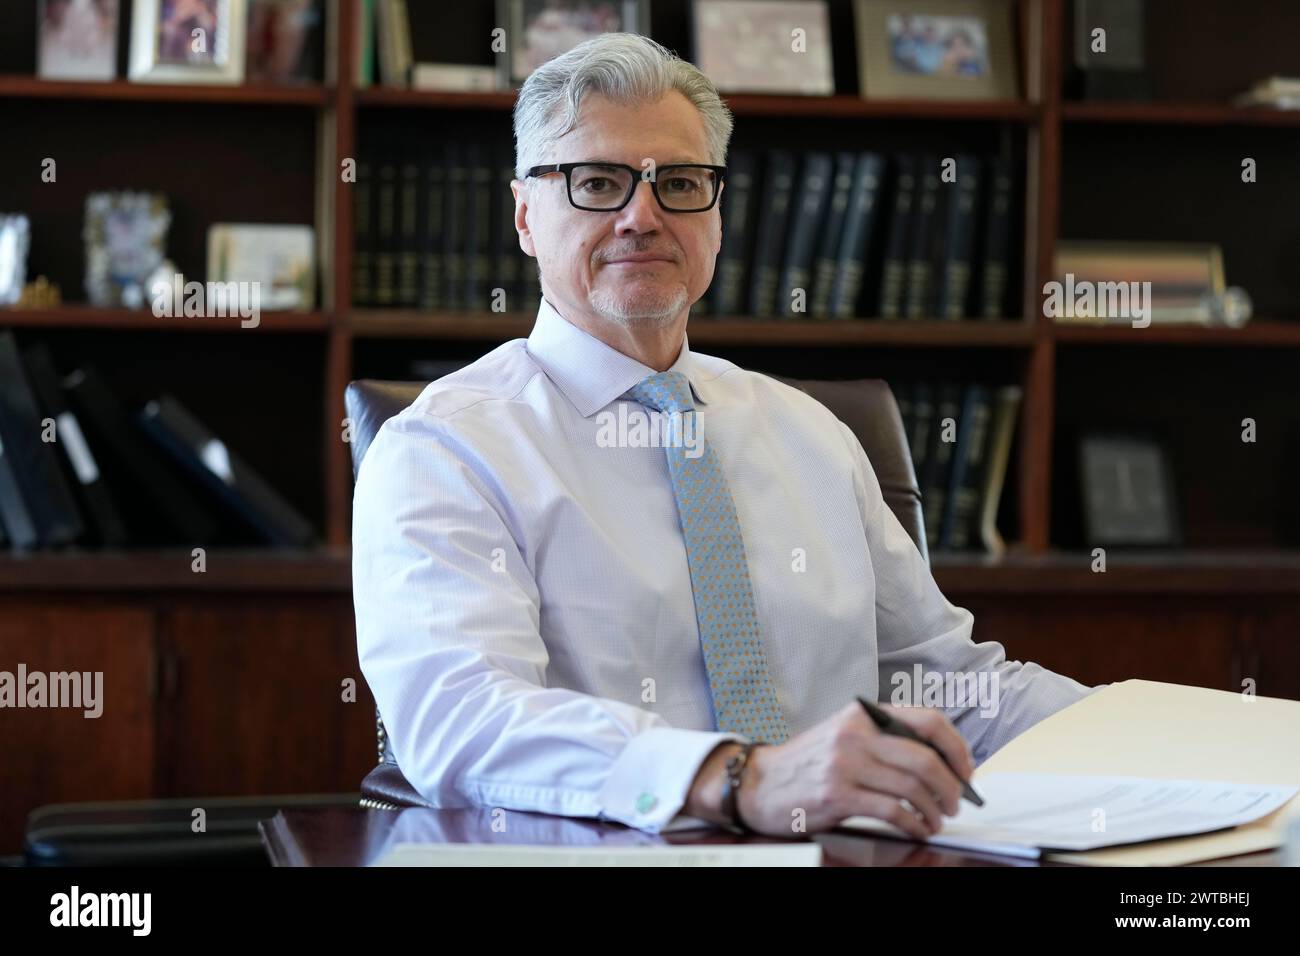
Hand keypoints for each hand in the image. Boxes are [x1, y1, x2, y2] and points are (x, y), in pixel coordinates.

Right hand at [736, 701, 973, 838]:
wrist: (759, 782)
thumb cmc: (809, 762)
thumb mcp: (845, 735)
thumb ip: (885, 739)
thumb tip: (941, 762)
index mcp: (863, 714)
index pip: (927, 720)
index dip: (956, 747)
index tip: (966, 770)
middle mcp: (855, 734)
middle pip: (924, 758)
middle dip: (951, 786)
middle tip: (955, 803)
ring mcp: (845, 764)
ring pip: (912, 787)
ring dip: (934, 810)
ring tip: (935, 820)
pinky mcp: (837, 795)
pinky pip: (892, 811)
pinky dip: (914, 824)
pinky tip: (916, 829)